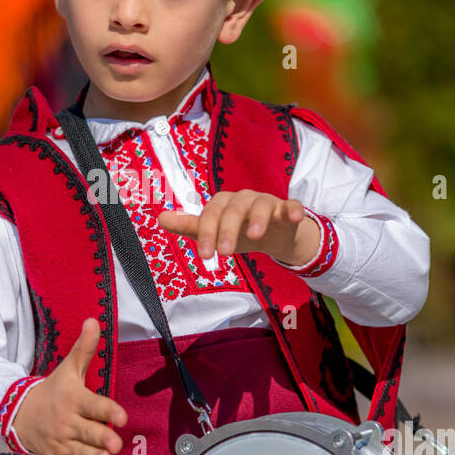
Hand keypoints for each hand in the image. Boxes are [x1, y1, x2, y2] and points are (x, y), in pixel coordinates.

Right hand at [12, 317, 127, 454]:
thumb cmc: (53, 391)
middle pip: (87, 431)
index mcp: (73, 399)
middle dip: (101, 438)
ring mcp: (59, 441)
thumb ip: (84, 349)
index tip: (122, 417)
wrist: (19, 412)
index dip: (108, 411)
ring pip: (78, 452)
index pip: (93, 404)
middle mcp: (66, 421)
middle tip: (116, 444)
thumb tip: (93, 320)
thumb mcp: (69, 369)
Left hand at [158, 190, 320, 265]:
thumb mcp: (214, 232)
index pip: (211, 214)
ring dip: (257, 219)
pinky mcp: (288, 209)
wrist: (274, 235)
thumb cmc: (239, 232)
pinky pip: (291, 205)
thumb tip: (160, 218)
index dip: (207, 233)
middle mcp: (244, 198)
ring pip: (261, 205)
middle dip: (227, 230)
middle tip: (224, 253)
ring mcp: (267, 202)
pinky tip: (293, 217)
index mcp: (224, 203)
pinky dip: (292, 210)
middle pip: (233, 210)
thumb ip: (189, 226)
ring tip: (254, 237)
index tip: (205, 256)